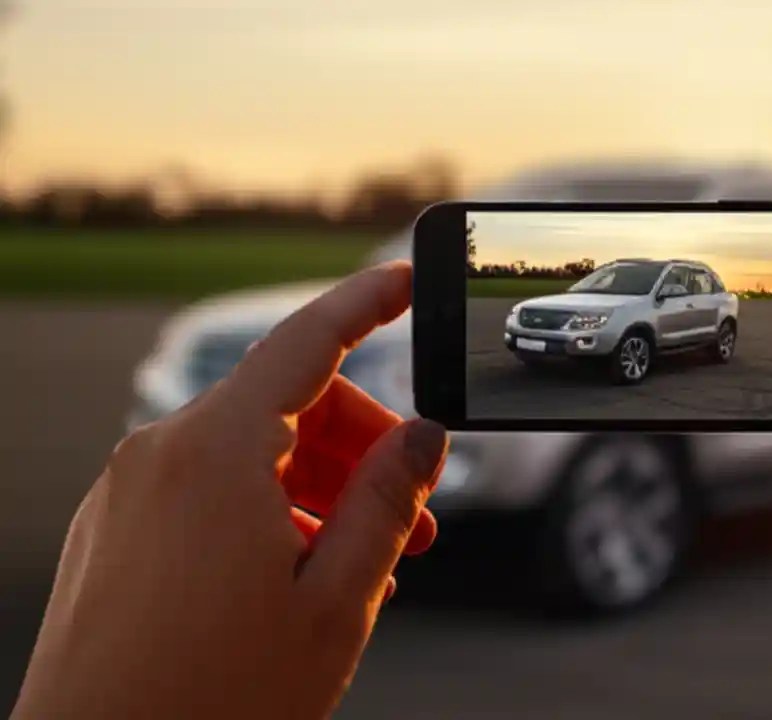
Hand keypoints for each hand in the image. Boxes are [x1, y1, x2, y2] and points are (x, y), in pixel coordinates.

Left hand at [13, 262, 445, 718]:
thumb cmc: (212, 701)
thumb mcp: (335, 599)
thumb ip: (388, 501)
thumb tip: (423, 435)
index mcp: (217, 452)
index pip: (307, 341)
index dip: (367, 303)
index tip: (407, 279)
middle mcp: (160, 453)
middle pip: (286, 406)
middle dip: (361, 446)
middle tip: (415, 516)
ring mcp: (128, 492)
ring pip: (248, 452)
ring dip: (319, 486)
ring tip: (362, 560)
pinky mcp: (113, 530)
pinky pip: (205, 488)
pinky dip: (266, 508)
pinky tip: (297, 572)